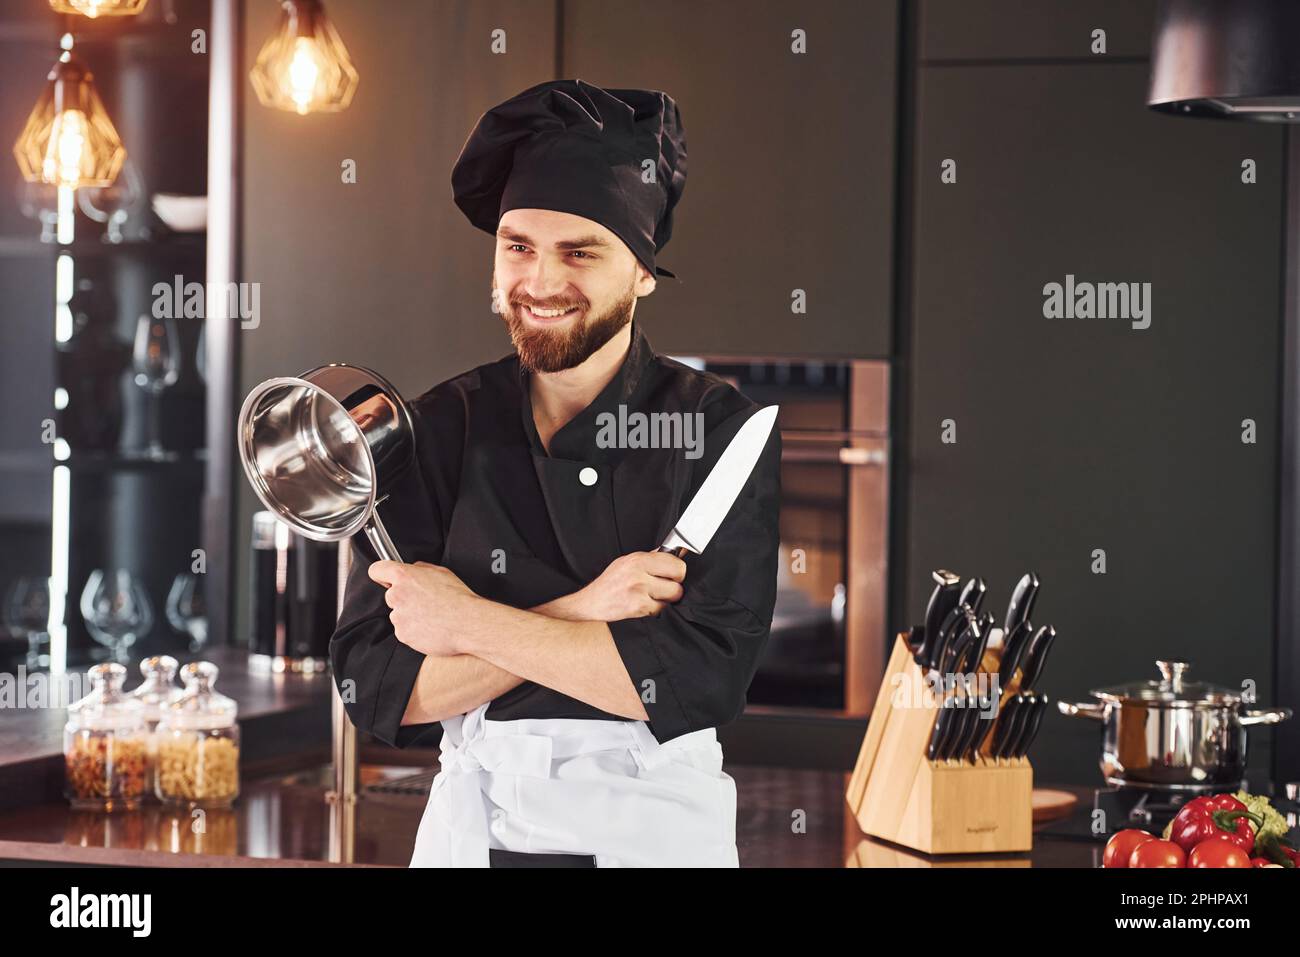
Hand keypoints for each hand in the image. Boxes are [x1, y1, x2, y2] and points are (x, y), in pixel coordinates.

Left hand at [369, 560, 477, 656]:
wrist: (467, 624)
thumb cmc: (458, 598)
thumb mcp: (441, 572)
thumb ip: (421, 569)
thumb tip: (414, 570)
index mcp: (404, 577)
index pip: (377, 570)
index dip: (381, 574)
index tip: (384, 578)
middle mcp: (397, 595)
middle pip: (391, 595)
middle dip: (404, 598)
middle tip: (424, 602)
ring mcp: (398, 616)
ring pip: (398, 614)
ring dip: (410, 616)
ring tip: (431, 616)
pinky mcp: (402, 634)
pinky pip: (404, 630)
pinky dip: (414, 630)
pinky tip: (430, 627)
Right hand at [571, 551, 686, 621]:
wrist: (591, 602)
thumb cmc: (611, 583)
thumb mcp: (627, 562)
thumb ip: (651, 558)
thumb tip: (676, 552)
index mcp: (638, 558)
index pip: (676, 561)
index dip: (678, 570)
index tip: (673, 575)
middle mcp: (638, 571)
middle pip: (679, 577)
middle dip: (676, 584)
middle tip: (665, 588)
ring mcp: (638, 589)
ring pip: (674, 594)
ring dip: (668, 599)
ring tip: (654, 597)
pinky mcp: (638, 606)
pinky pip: (662, 609)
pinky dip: (656, 610)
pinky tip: (645, 606)